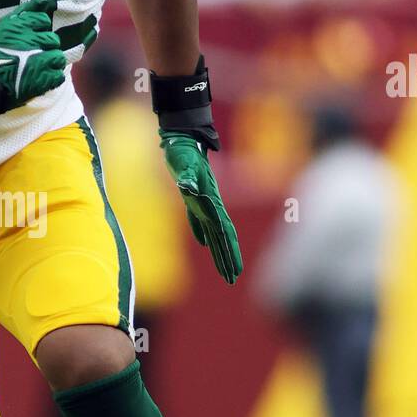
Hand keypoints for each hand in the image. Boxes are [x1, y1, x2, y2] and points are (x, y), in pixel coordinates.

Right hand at [0, 0, 66, 106]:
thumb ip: (28, 9)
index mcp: (23, 26)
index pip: (44, 21)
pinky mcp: (44, 79)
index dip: (40, 29)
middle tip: (35, 52)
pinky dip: (51, 77)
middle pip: (53, 40)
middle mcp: (33, 41)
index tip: (32, 36)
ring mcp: (41, 61)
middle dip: (46, 46)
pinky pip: (58, 75)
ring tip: (40, 66)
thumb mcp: (8, 24)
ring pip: (58, 57)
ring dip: (51, 62)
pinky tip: (41, 77)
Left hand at [160, 131, 242, 284]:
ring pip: (214, 231)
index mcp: (211, 200)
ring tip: (223, 268)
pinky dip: (202, 233)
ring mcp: (203, 201)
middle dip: (228, 258)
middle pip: (222, 236)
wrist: (182, 137)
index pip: (223, 231)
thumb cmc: (182, 150)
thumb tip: (189, 187)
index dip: (229, 250)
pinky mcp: (192, 198)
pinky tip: (205, 244)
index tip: (234, 269)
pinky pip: (200, 220)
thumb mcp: (183, 163)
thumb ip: (187, 176)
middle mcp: (210, 203)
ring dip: (219, 250)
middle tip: (231, 279)